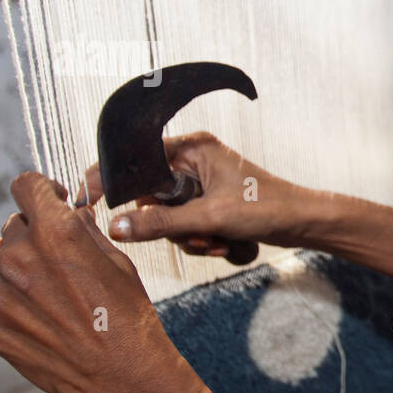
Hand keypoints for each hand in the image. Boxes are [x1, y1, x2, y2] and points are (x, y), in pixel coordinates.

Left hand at [0, 172, 183, 392]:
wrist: (120, 375)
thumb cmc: (126, 317)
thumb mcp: (117, 262)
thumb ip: (84, 231)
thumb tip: (70, 213)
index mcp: (56, 232)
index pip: (26, 186)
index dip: (41, 192)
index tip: (49, 204)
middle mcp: (18, 256)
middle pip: (13, 226)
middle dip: (34, 237)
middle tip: (58, 264)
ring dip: (13, 266)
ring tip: (44, 293)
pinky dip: (4, 299)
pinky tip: (36, 316)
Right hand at [76, 131, 306, 253]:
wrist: (305, 223)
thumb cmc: (267, 208)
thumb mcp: (209, 218)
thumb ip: (161, 224)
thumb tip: (116, 228)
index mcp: (192, 148)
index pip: (135, 159)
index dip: (110, 181)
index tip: (87, 200)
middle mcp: (194, 161)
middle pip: (152, 197)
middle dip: (171, 226)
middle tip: (196, 236)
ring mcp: (202, 183)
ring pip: (170, 217)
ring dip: (189, 237)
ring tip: (217, 242)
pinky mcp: (211, 203)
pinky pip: (188, 225)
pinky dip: (201, 239)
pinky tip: (223, 245)